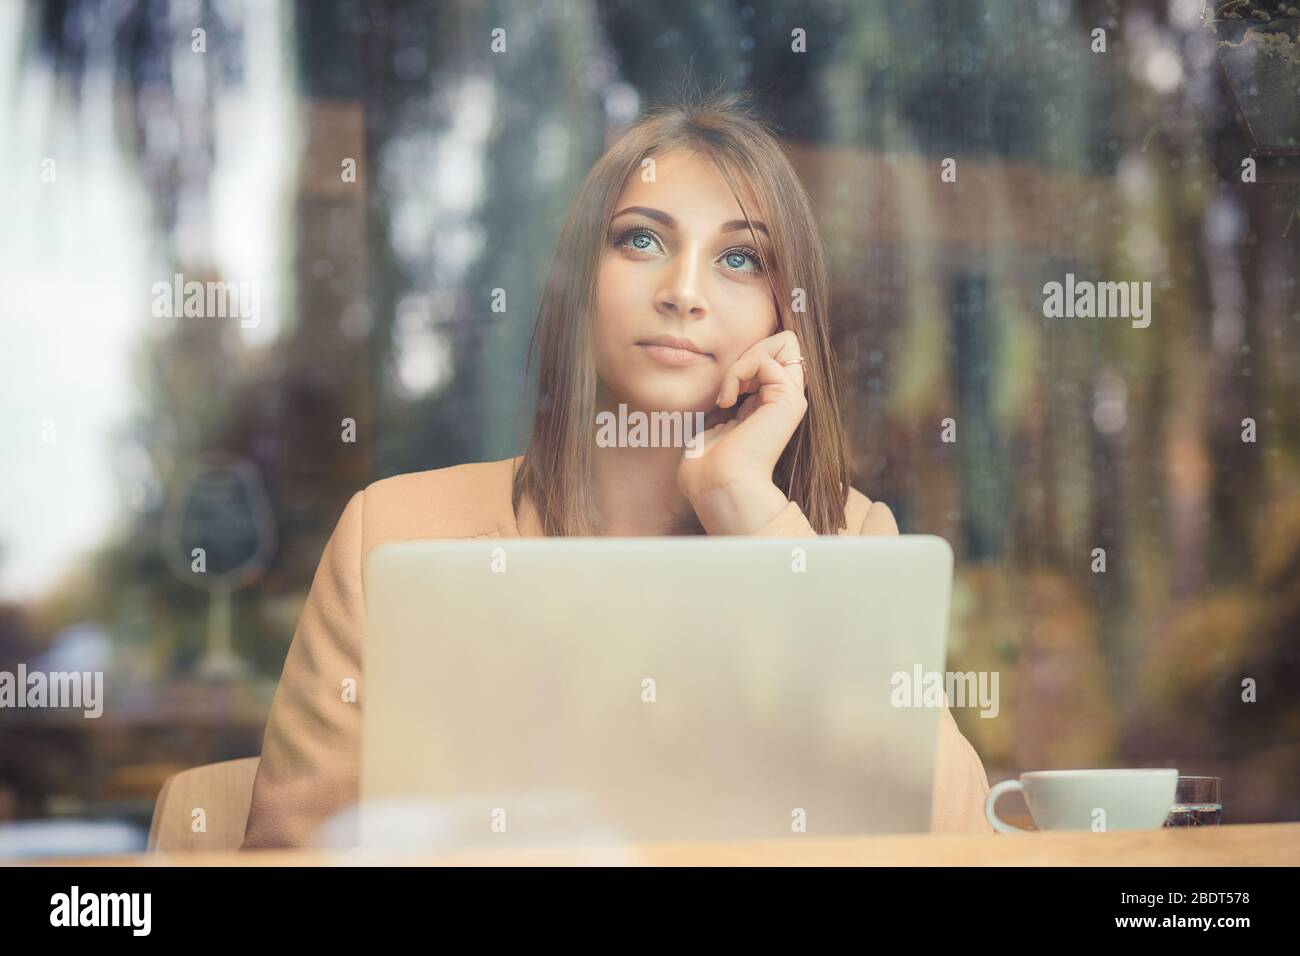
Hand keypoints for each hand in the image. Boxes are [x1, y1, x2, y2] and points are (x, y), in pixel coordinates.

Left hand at [678, 329, 807, 531]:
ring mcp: (792, 399)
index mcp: (770, 404)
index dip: (746, 358)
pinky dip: (737, 372)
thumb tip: (720, 374)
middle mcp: (786, 400)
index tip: (724, 389)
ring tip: (727, 393)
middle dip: (752, 350)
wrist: (718, 484)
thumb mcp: (714, 418)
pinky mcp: (790, 400)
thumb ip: (727, 392)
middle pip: (786, 342)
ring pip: (786, 341)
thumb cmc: (707, 462)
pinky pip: (764, 360)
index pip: (770, 356)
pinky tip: (726, 400)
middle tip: (730, 384)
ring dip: (744, 360)